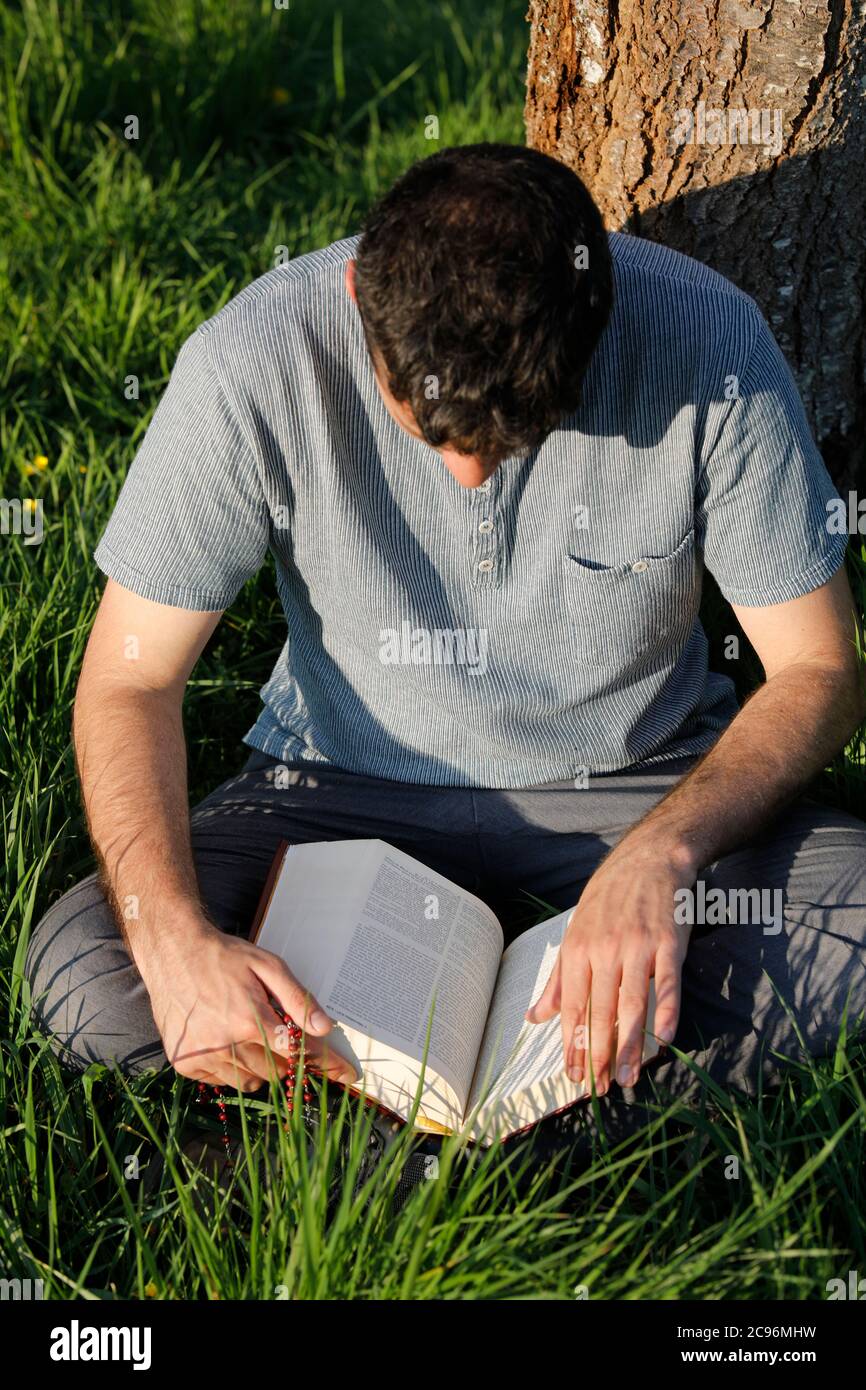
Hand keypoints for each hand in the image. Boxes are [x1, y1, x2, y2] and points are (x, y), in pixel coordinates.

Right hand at [134, 918, 357, 1090]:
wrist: (172, 952)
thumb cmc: (223, 956)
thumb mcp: (267, 966)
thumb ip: (297, 998)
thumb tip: (323, 1028)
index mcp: (250, 1019)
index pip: (298, 1052)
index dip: (326, 1064)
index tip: (346, 1074)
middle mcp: (226, 1043)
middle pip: (276, 1072)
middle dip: (286, 1059)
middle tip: (280, 1037)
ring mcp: (203, 1056)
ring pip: (249, 1082)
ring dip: (259, 1066)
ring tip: (247, 1034)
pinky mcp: (186, 1064)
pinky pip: (222, 1082)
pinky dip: (231, 1068)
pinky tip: (225, 1040)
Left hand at [525, 836, 693, 1093]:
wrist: (649, 859)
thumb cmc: (608, 898)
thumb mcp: (575, 931)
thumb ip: (558, 978)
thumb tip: (534, 1016)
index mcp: (578, 949)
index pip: (572, 1006)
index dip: (572, 1044)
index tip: (573, 1076)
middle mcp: (605, 950)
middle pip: (600, 1011)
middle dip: (599, 1054)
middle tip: (601, 1088)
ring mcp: (638, 947)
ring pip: (633, 1004)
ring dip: (631, 1045)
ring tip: (630, 1077)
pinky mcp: (669, 943)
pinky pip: (668, 984)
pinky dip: (667, 1012)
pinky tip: (665, 1039)